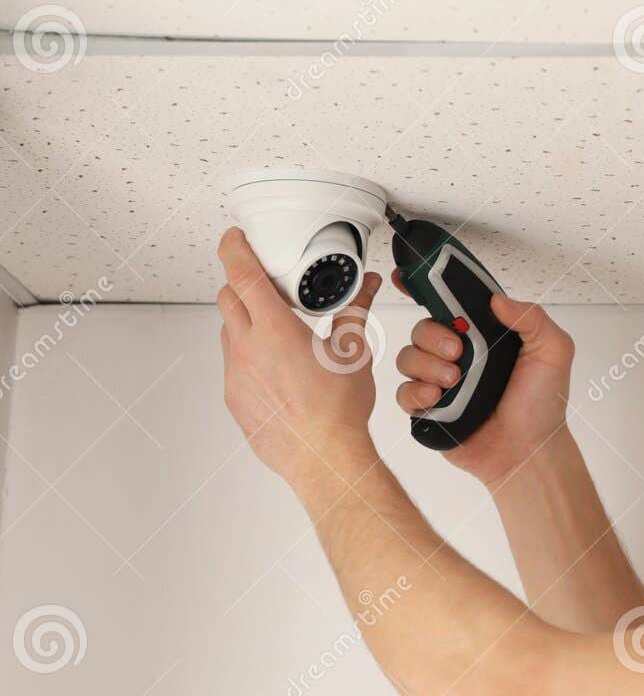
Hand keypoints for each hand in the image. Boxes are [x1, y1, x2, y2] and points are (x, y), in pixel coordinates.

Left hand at [216, 227, 382, 487]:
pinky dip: (248, 357)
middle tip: (264, 286)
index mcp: (275, 329)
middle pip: (227, 298)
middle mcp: (247, 348)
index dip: (233, 248)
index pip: (242, 273)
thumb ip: (355, 310)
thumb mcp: (353, 351)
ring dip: (245, 322)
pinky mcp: (234, 397)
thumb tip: (365, 286)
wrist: (323, 457)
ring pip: (229, 332)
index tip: (233, 238)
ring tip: (276, 333)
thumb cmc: (337, 411)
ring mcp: (235, 374)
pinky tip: (276, 371)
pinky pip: (233, 365)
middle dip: (241, 285)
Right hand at [391, 271, 574, 484]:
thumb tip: (498, 300)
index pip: (451, 305)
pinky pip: (403, 392)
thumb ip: (532, 318)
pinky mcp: (429, 409)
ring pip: (408, 357)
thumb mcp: (553, 352)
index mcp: (484, 336)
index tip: (410, 278)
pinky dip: (415, 391)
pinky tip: (437, 397)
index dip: (428, 289)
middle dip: (433, 335)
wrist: (530, 453)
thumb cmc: (542, 406)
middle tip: (458, 351)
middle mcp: (459, 355)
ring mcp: (441, 381)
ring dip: (426, 364)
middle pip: (422, 327)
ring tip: (455, 380)